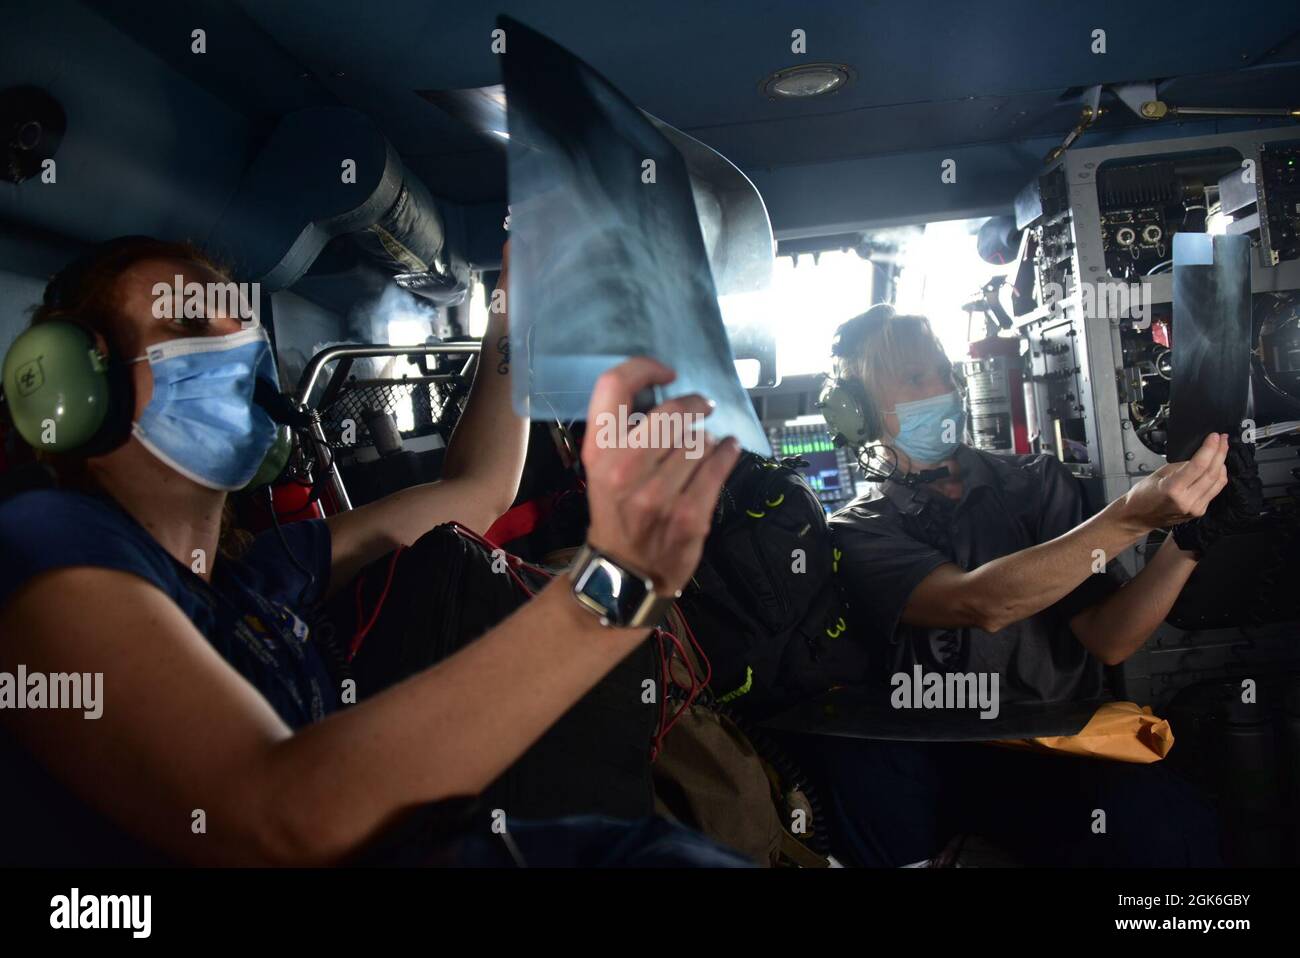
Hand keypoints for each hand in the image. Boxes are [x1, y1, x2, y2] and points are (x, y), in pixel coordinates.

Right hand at [580, 357, 740, 595]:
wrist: (624, 572)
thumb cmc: (615, 511)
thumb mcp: (601, 469)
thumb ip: (622, 431)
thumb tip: (663, 390)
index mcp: (599, 452)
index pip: (614, 385)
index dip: (644, 367)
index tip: (665, 372)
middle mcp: (625, 469)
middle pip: (672, 410)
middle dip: (694, 403)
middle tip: (702, 405)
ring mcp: (658, 495)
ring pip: (699, 440)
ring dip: (707, 437)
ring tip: (704, 444)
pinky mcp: (690, 515)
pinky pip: (719, 467)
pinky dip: (728, 451)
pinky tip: (727, 448)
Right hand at [1114, 432, 1228, 533]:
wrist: (1138, 517)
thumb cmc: (1143, 496)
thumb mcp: (1159, 474)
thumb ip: (1181, 466)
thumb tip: (1198, 455)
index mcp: (1172, 489)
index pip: (1198, 465)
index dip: (1209, 448)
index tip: (1214, 437)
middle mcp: (1186, 500)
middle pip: (1212, 472)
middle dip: (1219, 453)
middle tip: (1222, 440)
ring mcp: (1194, 508)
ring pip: (1218, 482)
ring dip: (1222, 464)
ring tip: (1221, 451)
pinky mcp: (1199, 511)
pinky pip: (1215, 491)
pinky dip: (1218, 476)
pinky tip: (1216, 468)